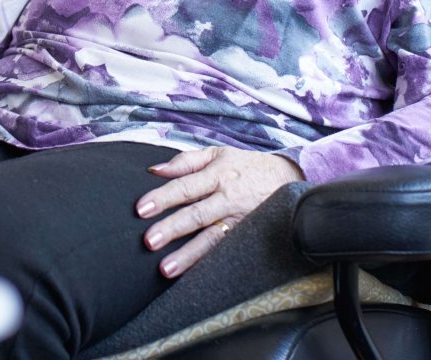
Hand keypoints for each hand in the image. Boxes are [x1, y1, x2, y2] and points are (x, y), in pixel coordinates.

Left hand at [136, 146, 303, 278]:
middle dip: (172, 229)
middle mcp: (227, 198)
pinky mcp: (248, 236)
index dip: (163, 197)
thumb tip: (154, 170)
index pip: (185, 186)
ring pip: (212, 239)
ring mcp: (240, 219)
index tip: (141, 209)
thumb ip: (185, 161)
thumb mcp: (218, 154)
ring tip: (166, 269)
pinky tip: (192, 276)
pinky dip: (209, 264)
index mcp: (217, 174)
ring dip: (189, 255)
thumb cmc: (245, 166)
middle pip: (197, 214)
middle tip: (149, 241)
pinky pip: (226, 251)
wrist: (289, 179)